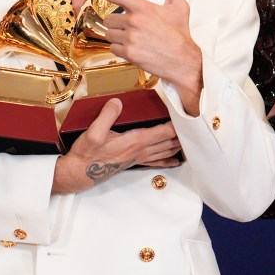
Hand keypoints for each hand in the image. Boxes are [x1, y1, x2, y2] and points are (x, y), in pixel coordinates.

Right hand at [53, 98, 181, 194]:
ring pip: (166, 151)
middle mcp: (141, 150)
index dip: (177, 124)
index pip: (163, 131)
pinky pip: (156, 162)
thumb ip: (106, 116)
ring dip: (178, 145)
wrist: (80, 172)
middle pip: (169, 142)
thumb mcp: (93, 132)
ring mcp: (139, 157)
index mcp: (135, 141)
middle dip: (182, 133)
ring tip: (190, 138)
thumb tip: (117, 101)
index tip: (186, 114)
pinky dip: (168, 160)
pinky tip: (175, 161)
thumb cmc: (87, 154)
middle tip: (194, 124)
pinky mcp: (134, 162)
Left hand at [75, 0, 203, 114]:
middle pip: (108, 19)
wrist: (183, 61)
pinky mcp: (128, 53)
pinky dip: (121, 50)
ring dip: (119, 38)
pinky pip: (113, 48)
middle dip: (117, 24)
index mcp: (142, 7)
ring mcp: (130, 38)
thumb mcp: (178, 6)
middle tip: (134, 30)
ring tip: (137, 40)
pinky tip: (136, 50)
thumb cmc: (179, 33)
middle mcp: (134, 21)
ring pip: (109, 34)